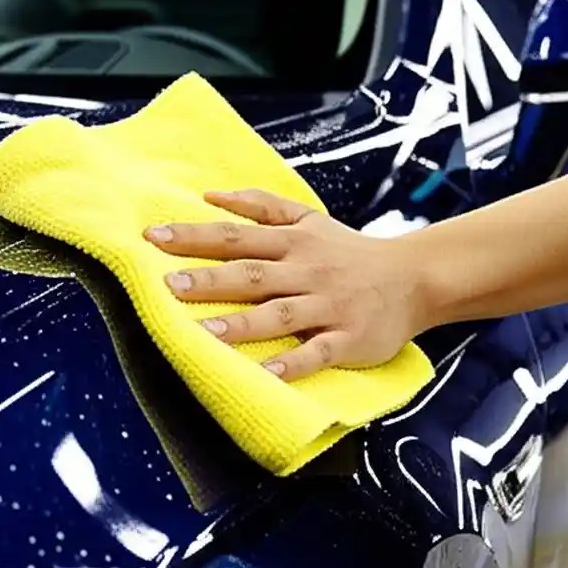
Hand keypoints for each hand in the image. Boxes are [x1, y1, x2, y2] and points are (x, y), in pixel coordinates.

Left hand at [143, 189, 425, 380]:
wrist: (414, 278)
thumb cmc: (351, 252)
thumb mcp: (309, 218)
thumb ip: (261, 206)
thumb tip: (210, 195)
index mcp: (293, 243)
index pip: (235, 237)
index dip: (194, 237)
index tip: (153, 237)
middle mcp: (307, 272)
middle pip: (252, 274)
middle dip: (210, 279)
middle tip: (169, 285)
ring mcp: (328, 306)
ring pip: (281, 314)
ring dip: (244, 323)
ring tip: (207, 331)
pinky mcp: (348, 338)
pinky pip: (318, 352)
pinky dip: (293, 363)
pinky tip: (266, 372)